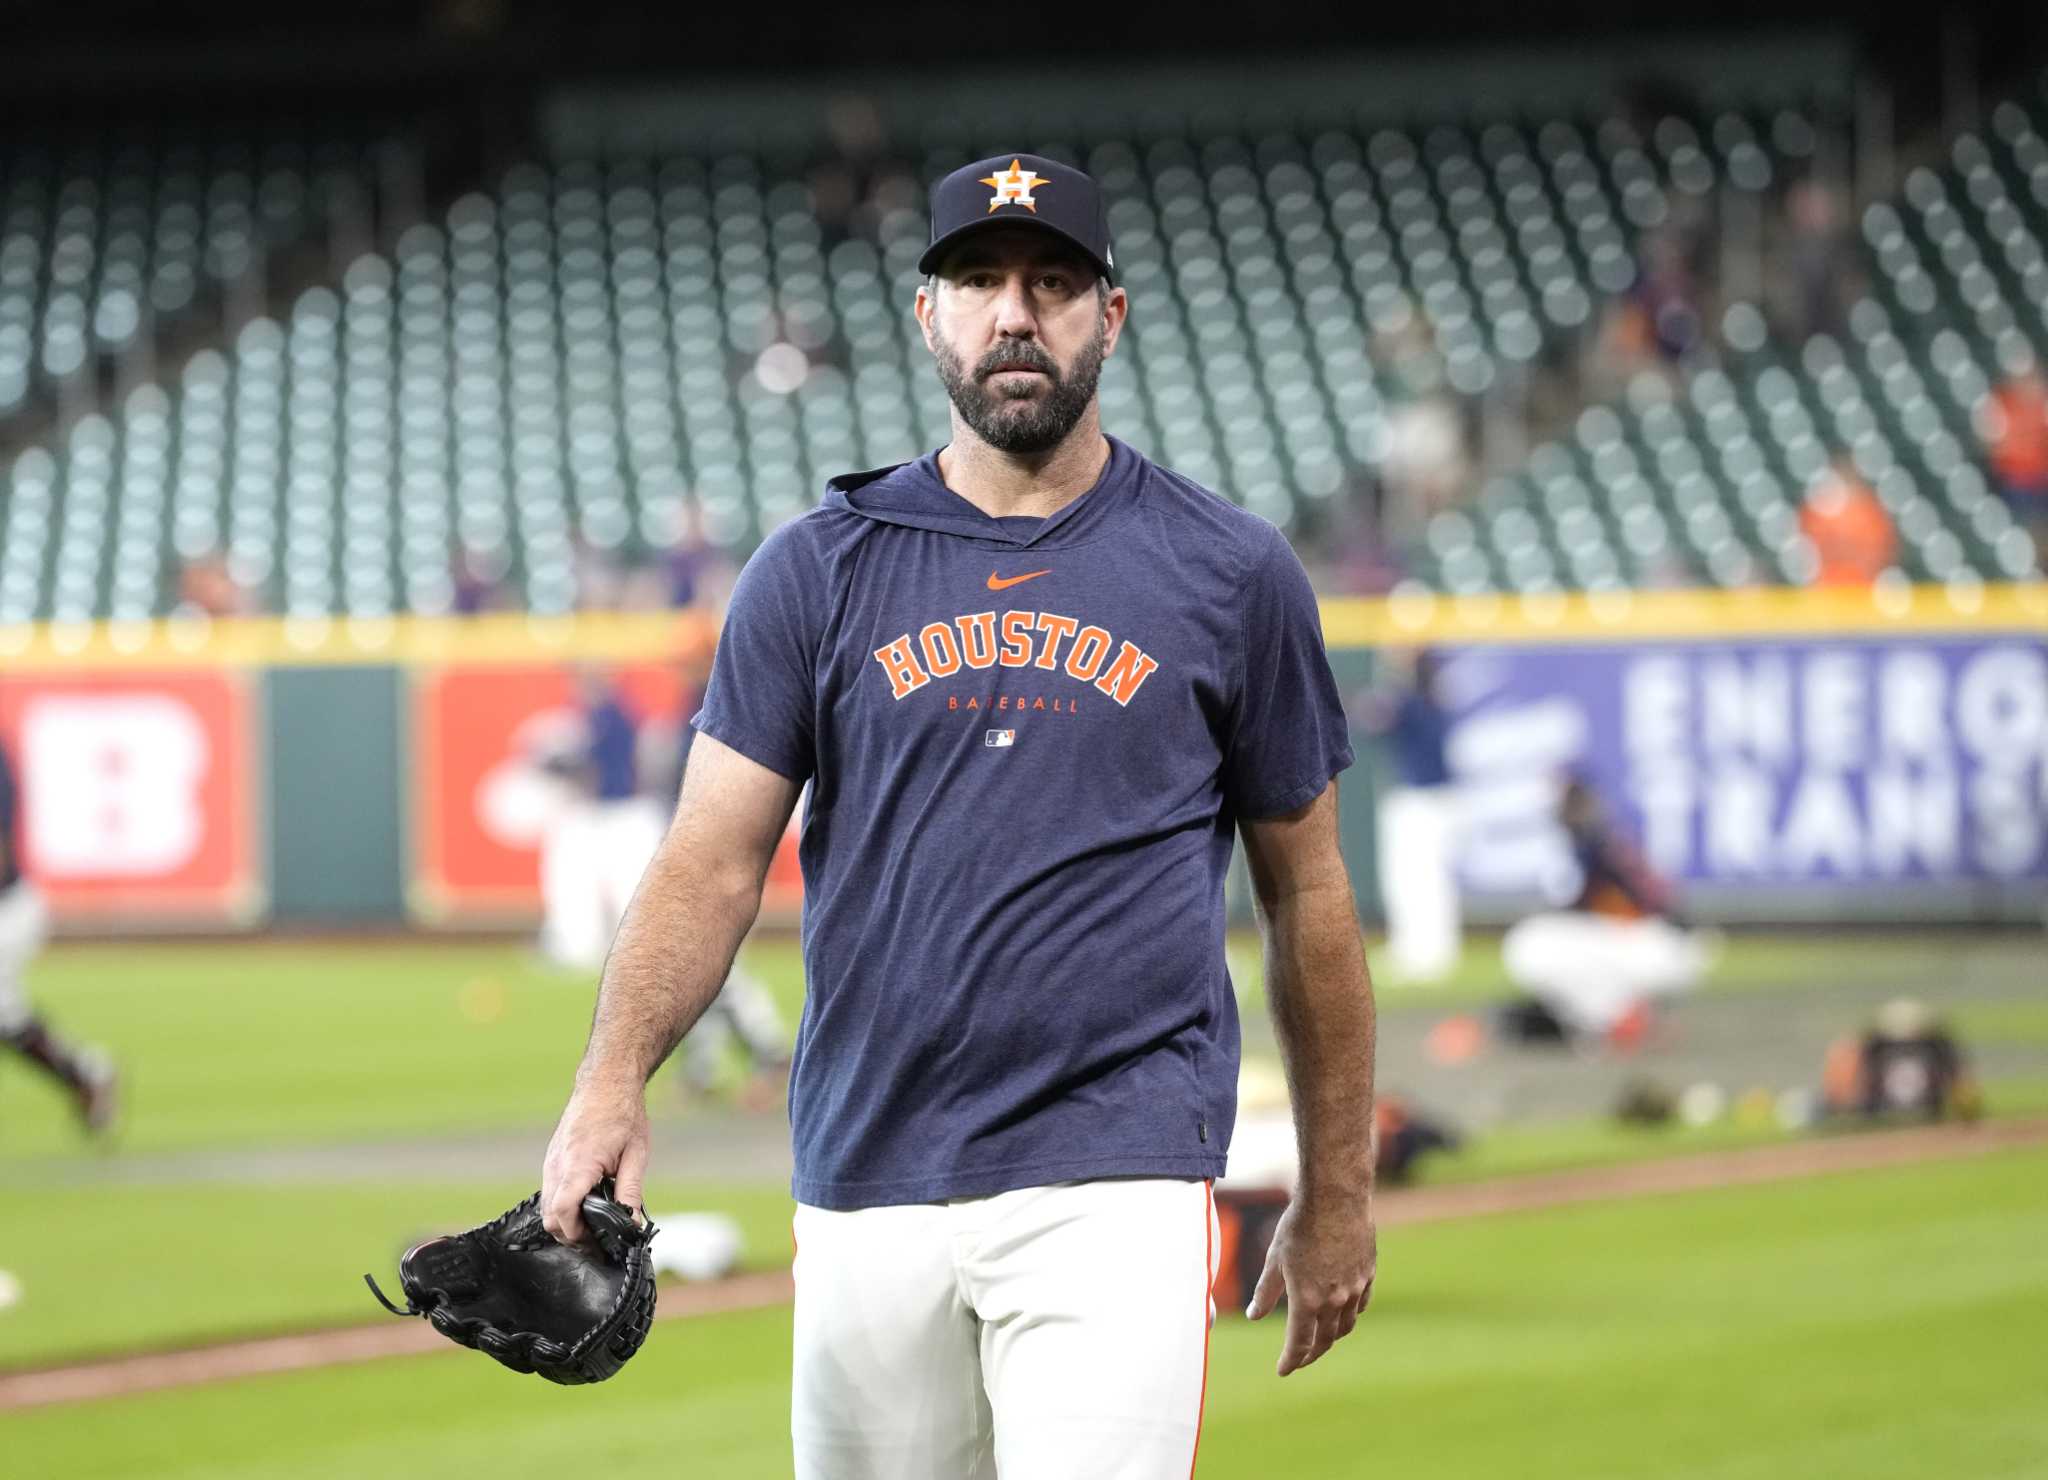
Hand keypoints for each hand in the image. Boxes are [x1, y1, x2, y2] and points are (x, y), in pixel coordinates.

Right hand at [541, 1077, 649, 1246]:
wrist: (605, 1083)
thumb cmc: (623, 1113)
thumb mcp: (636, 1154)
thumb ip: (630, 1192)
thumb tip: (631, 1224)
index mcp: (580, 1163)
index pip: (563, 1211)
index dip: (577, 1234)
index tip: (597, 1242)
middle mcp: (558, 1165)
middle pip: (550, 1217)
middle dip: (571, 1234)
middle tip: (599, 1239)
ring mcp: (550, 1162)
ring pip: (546, 1207)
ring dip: (566, 1221)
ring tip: (595, 1223)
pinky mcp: (551, 1160)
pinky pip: (550, 1192)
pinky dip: (562, 1206)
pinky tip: (586, 1204)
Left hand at [1245, 1191, 1376, 1375]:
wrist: (1336, 1198)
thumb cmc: (1299, 1225)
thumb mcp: (1275, 1259)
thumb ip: (1266, 1292)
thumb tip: (1254, 1316)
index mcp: (1307, 1300)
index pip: (1298, 1344)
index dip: (1290, 1361)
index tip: (1282, 1370)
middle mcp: (1334, 1301)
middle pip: (1324, 1341)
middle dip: (1310, 1355)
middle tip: (1299, 1360)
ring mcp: (1354, 1289)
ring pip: (1345, 1326)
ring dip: (1331, 1338)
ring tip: (1320, 1340)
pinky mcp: (1368, 1274)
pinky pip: (1359, 1305)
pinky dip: (1349, 1315)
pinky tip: (1342, 1313)